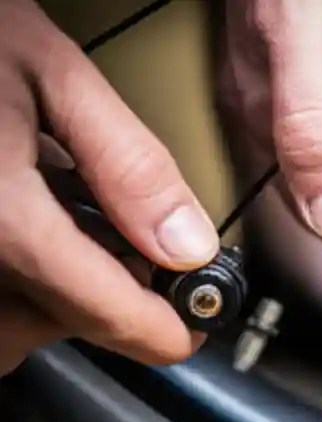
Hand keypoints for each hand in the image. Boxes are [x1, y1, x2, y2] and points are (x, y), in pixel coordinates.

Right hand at [0, 0, 217, 376]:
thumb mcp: (50, 72)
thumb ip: (126, 164)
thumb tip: (188, 245)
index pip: (94, 307)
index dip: (157, 331)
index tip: (188, 334)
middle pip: (45, 326)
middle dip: (97, 304)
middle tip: (132, 258)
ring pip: (2, 327)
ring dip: (46, 298)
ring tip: (66, 228)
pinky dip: (8, 286)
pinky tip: (17, 228)